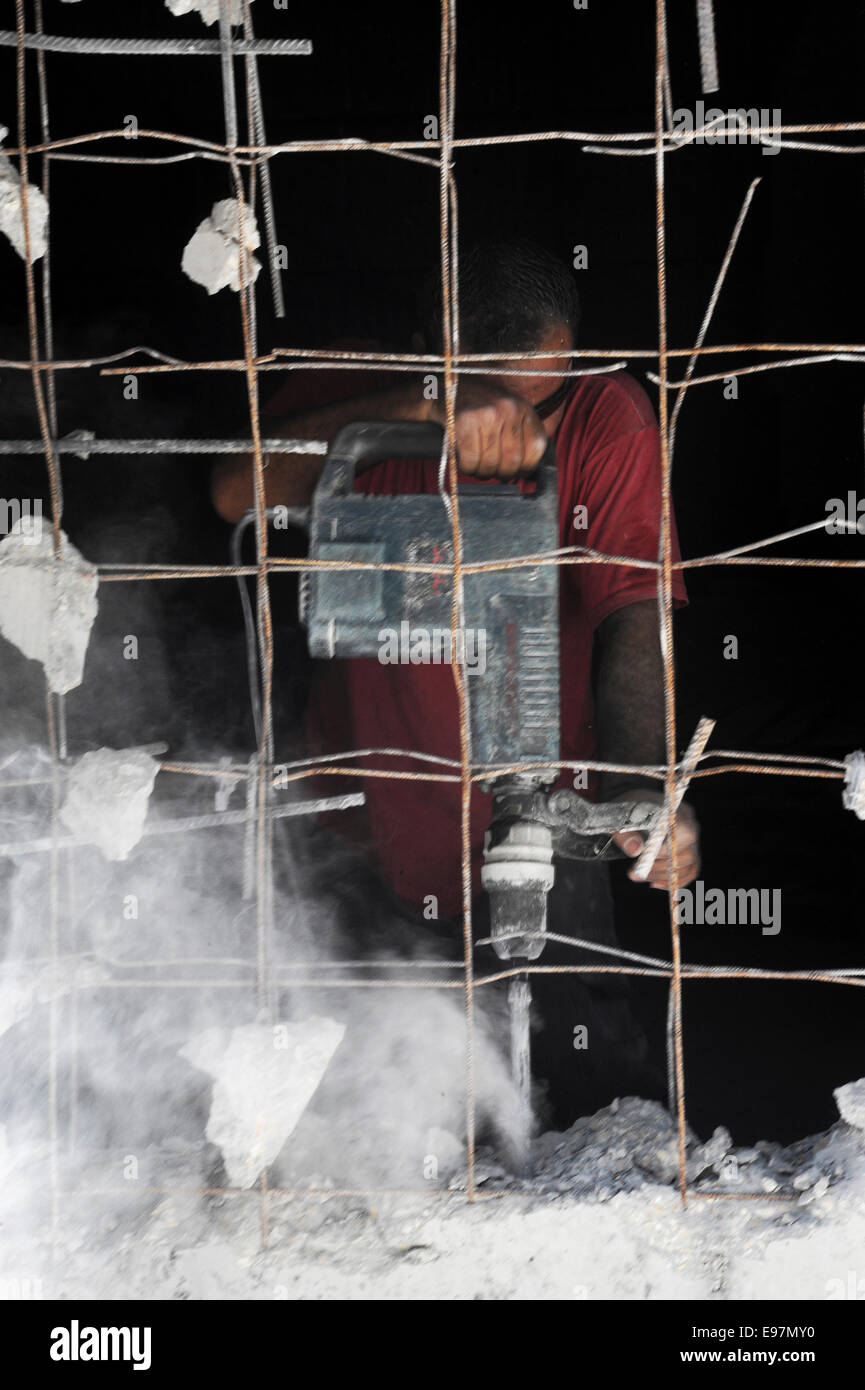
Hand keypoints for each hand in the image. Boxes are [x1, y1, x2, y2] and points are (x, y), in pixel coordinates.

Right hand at [427, 377, 547, 479]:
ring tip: (476, 464)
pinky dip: (466, 467)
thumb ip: (521, 436)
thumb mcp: (507, 413)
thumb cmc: (475, 407)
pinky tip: (463, 460)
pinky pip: (470, 461)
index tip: (515, 470)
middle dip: (500, 473)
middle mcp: (508, 409)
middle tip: (490, 470)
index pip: (536, 448)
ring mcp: (486, 415)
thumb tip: (531, 472)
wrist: (442, 390)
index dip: (525, 467)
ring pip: (490, 464)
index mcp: (522, 407)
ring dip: (481, 472)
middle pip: (512, 461)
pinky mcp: (463, 422)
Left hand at [610, 791, 700, 890]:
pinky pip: (690, 871)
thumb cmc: (624, 813)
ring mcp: (692, 838)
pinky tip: (655, 883)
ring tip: (639, 876)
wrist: (628, 812)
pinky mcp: (689, 851)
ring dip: (663, 876)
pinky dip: (674, 880)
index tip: (642, 859)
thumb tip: (635, 850)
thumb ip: (625, 835)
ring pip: (689, 865)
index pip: (683, 833)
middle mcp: (689, 823)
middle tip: (635, 874)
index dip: (665, 851)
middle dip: (660, 868)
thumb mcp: (617, 821)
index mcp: (674, 810)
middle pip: (687, 853)